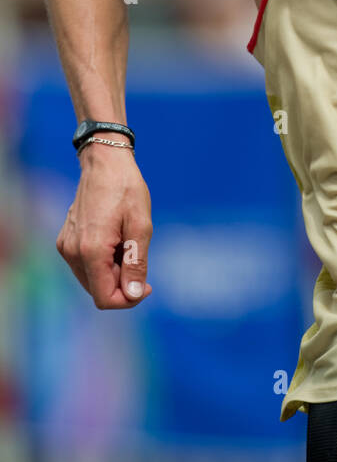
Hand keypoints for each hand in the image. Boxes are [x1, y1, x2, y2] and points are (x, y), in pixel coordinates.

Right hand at [56, 145, 152, 308]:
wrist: (104, 162)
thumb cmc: (126, 189)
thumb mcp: (141, 225)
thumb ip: (136, 263)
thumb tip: (132, 294)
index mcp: (91, 250)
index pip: (105, 298)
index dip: (128, 299)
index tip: (146, 284)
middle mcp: (72, 252)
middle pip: (98, 291)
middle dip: (121, 285)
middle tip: (138, 258)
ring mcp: (66, 247)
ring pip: (91, 280)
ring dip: (113, 273)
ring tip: (126, 244)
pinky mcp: (66, 241)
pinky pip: (85, 266)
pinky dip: (102, 263)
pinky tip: (114, 240)